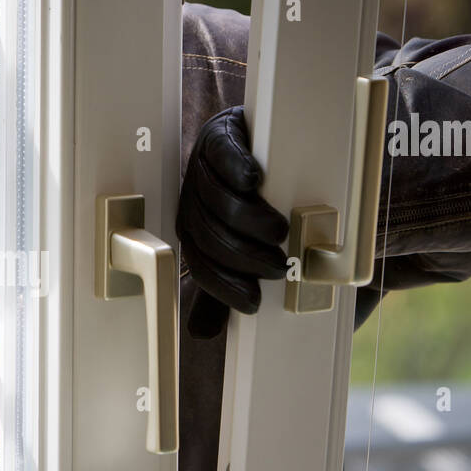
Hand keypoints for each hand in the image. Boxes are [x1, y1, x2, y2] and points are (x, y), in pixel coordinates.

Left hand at [177, 105, 289, 338]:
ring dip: (247, 219)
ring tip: (278, 231)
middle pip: (209, 234)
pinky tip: (254, 179)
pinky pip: (221, 152)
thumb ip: (223, 285)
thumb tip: (199, 335)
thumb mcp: (237, 246)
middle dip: (243, 257)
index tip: (254, 303)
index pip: (201, 265)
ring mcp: (202, 167)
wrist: (261, 146)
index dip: (224, 288)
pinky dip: (236, 166)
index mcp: (193, 231)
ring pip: (216, 198)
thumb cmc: (254, 206)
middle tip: (278, 268)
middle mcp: (192, 202)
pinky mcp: (218, 135)